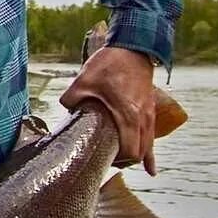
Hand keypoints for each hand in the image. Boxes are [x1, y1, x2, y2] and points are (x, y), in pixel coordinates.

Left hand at [59, 46, 157, 174]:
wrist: (133, 47)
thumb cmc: (109, 64)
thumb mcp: (83, 81)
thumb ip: (71, 99)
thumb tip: (65, 111)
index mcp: (128, 116)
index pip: (129, 151)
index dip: (117, 160)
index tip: (102, 160)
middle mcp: (143, 120)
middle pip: (139, 154)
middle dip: (124, 162)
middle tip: (105, 161)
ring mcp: (149, 115)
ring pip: (147, 147)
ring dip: (134, 157)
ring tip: (120, 164)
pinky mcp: (150, 110)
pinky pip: (152, 137)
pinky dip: (149, 153)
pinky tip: (151, 170)